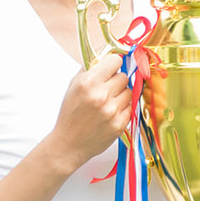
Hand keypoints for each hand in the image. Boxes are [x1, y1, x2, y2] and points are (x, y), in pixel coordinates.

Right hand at [45, 52, 131, 168]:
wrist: (69, 144)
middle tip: (107, 89)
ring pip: (129, 92)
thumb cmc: (70, 114)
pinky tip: (111, 114)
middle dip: (117, 81)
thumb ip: (90, 70)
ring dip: (121, 95)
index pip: (115, 61)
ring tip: (108, 103)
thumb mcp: (73, 86)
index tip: (112, 69)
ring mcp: (112, 110)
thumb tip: (107, 57)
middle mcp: (101, 95)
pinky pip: (130, 108)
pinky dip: (123, 109)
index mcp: (88, 83)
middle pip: (124, 77)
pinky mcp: (120, 124)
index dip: (114, 64)